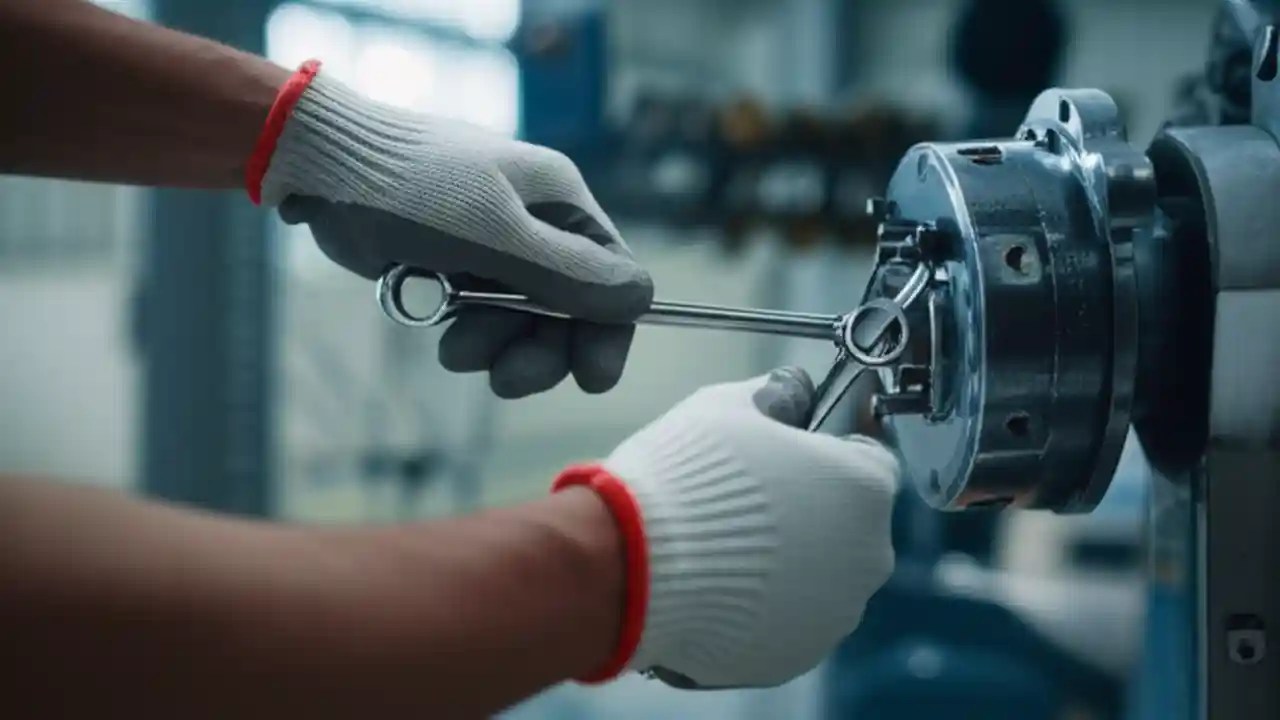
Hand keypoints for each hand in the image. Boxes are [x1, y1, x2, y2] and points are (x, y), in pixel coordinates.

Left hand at [258, 68, 652, 397]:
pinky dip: (465, 331)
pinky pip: (481, 316)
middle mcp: (536, 224)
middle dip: (539, 351)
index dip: (607, 331)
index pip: (611, 277)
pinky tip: (437, 327)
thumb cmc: (413, 190)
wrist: (323, 168)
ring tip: (453, 347)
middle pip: (568, 310)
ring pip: (522, 322)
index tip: (590, 381)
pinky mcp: (456, 265)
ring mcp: (495, 246)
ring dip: (494, 345)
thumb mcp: (496, 234)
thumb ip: (569, 272)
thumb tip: (642, 298)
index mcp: (559, 202)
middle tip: (505, 382)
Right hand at [604, 368, 897, 687]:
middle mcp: (866, 558)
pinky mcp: (792, 657)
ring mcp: (831, 616)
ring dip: (787, 563)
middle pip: (848, 526)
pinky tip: (713, 585)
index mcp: (865, 488)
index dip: (828, 450)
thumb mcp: (729, 406)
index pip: (869, 459)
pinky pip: (786, 622)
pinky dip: (760, 607)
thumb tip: (793, 392)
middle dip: (810, 512)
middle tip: (748, 499)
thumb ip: (777, 395)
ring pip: (819, 579)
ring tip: (722, 546)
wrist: (630, 566)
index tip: (791, 452)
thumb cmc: (686, 475)